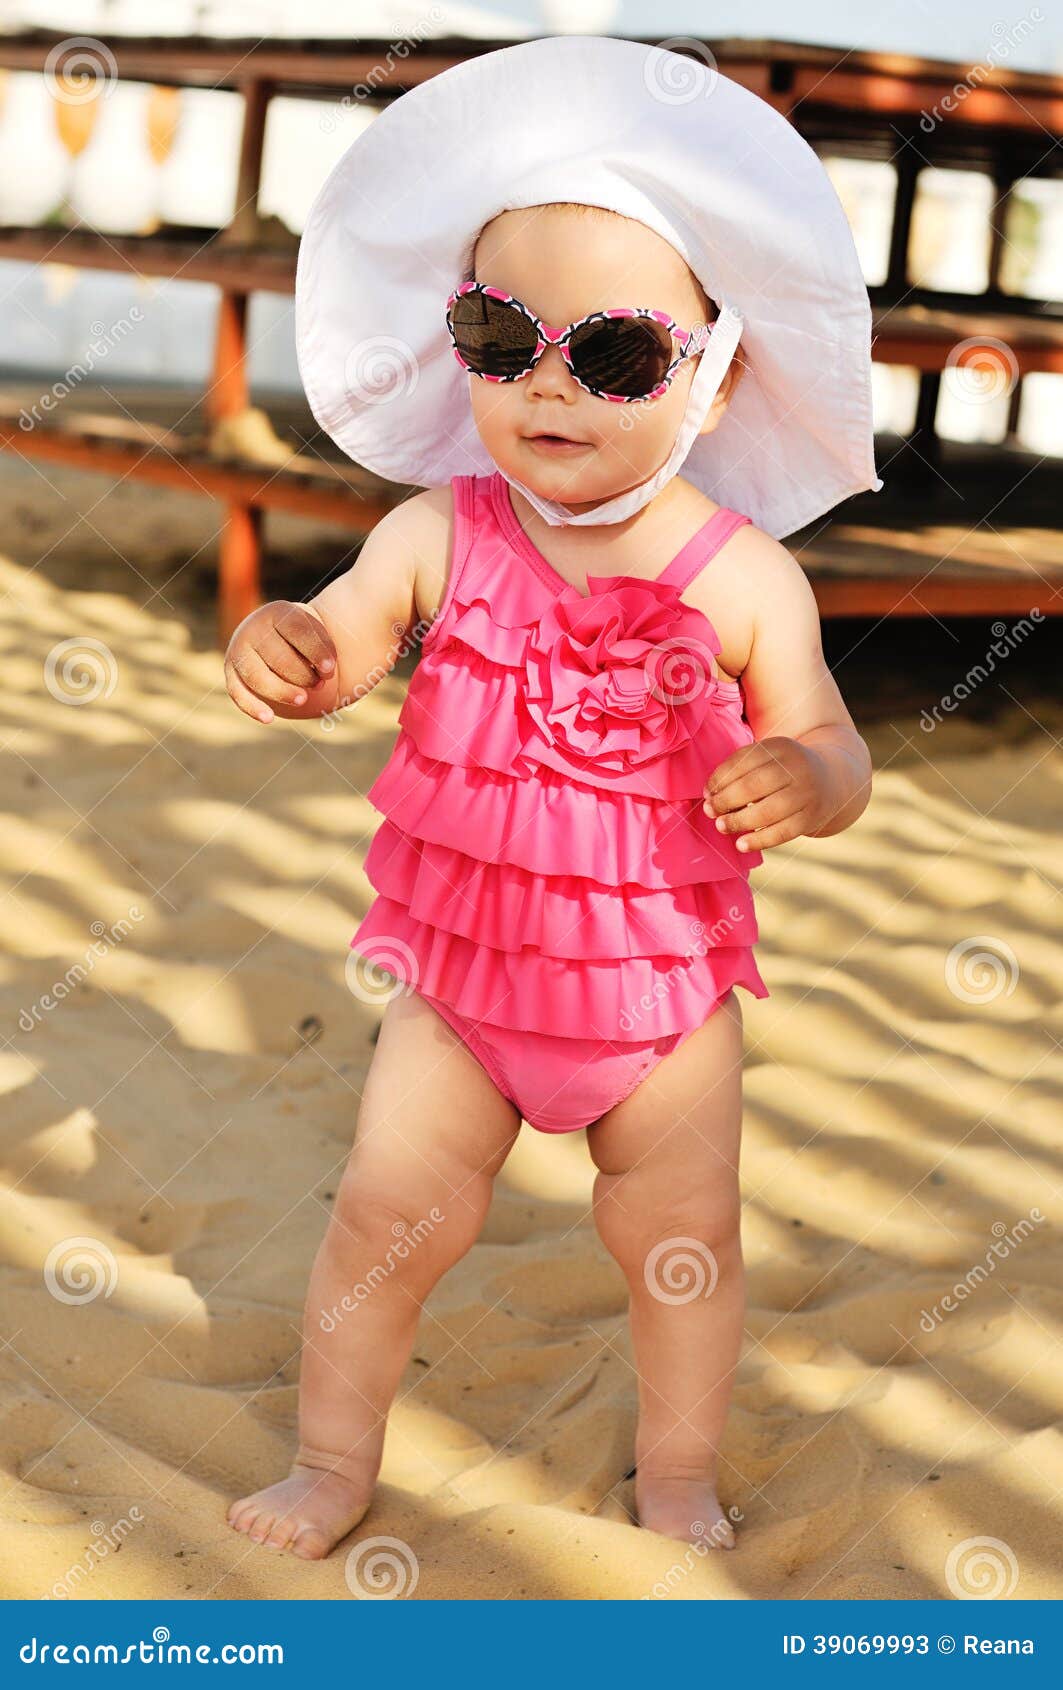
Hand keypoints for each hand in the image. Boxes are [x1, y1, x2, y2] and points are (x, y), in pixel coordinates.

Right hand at [224, 602, 336, 722]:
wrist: (278, 639)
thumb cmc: (304, 641)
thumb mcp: (317, 635)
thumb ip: (323, 650)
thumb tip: (325, 672)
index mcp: (278, 613)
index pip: (297, 631)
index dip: (316, 651)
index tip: (330, 670)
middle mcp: (253, 628)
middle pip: (278, 657)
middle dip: (302, 675)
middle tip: (318, 684)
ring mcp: (239, 650)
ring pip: (257, 677)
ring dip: (281, 691)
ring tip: (302, 700)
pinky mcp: (231, 672)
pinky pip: (237, 691)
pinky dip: (251, 706)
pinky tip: (269, 718)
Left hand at [703, 736, 828, 851]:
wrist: (831, 779)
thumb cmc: (785, 770)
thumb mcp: (768, 757)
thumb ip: (740, 770)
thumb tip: (709, 795)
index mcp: (781, 746)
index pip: (743, 761)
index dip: (720, 779)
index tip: (707, 793)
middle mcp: (796, 768)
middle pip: (753, 786)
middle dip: (726, 800)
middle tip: (710, 811)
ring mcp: (806, 793)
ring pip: (767, 811)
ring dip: (739, 821)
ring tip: (721, 826)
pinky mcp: (811, 817)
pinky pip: (782, 832)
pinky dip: (759, 841)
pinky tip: (741, 844)